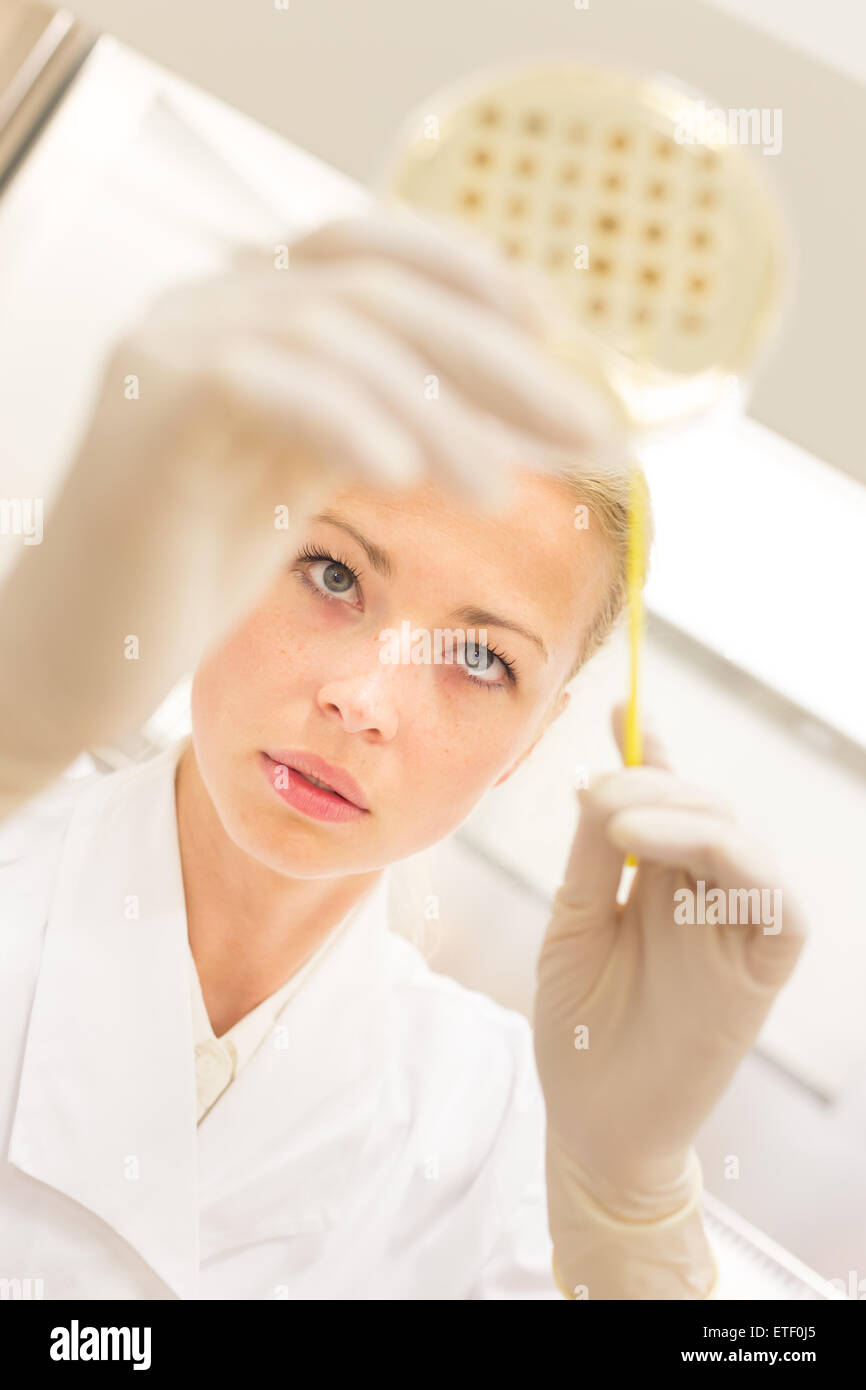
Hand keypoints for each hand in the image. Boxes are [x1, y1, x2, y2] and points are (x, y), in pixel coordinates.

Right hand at [0, 208, 616, 816]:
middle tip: (581, 426)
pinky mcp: (151, 402)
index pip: (380, 259)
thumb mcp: (305, 475)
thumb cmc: (191, 570)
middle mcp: (213, 307)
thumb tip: (507, 418)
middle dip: (493, 358)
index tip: (556, 340)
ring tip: (500, 492)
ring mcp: (175, 344)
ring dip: (437, 412)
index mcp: (252, 314)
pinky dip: (346, 418)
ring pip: (335, 334)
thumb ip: (380, 422)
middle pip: (378, 292)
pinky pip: (267, 381)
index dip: (474, 283)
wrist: (77, 644)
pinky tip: (404, 471)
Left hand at [534, 703, 807, 1221]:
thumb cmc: (579, 1027)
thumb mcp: (574, 920)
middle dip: (652, 782)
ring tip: (620, 822)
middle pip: (703, 806)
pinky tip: (682, 853)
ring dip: (684, 814)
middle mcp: (703, 895)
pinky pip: (777, 902)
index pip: (667, 798)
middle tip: (597, 795)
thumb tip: (600, 770)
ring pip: (741, 839)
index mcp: (658, 880)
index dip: (650, 750)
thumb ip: (594, 850)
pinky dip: (740, 862)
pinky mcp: (763, 968)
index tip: (618, 710)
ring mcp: (736, 929)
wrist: (590, 1124)